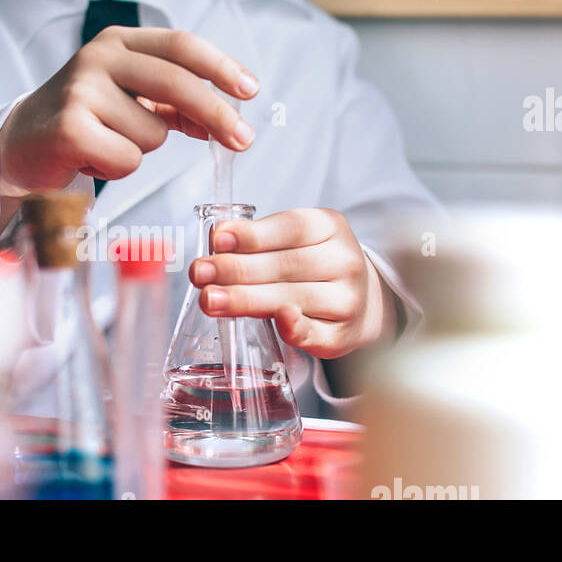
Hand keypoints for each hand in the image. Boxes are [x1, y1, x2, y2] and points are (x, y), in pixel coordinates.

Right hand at [0, 27, 259, 193]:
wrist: (18, 145)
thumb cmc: (81, 121)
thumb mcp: (128, 99)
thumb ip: (174, 102)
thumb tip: (225, 119)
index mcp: (117, 43)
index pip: (181, 46)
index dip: (221, 68)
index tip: (250, 90)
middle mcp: (98, 58)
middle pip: (177, 83)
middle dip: (217, 115)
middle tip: (243, 140)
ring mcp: (80, 91)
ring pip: (153, 133)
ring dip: (140, 150)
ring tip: (107, 145)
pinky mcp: (68, 128)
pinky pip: (127, 159)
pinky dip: (117, 169)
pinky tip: (91, 159)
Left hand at [189, 208, 396, 359]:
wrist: (361, 300)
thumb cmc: (313, 265)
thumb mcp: (295, 238)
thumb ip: (260, 239)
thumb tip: (217, 240)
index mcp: (329, 227)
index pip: (289, 228)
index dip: (251, 236)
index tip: (218, 240)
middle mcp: (344, 261)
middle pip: (285, 265)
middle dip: (236, 270)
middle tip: (200, 273)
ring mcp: (346, 300)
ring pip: (293, 298)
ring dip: (247, 299)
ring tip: (210, 299)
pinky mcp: (342, 335)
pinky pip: (315, 333)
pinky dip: (296, 329)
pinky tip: (278, 321)